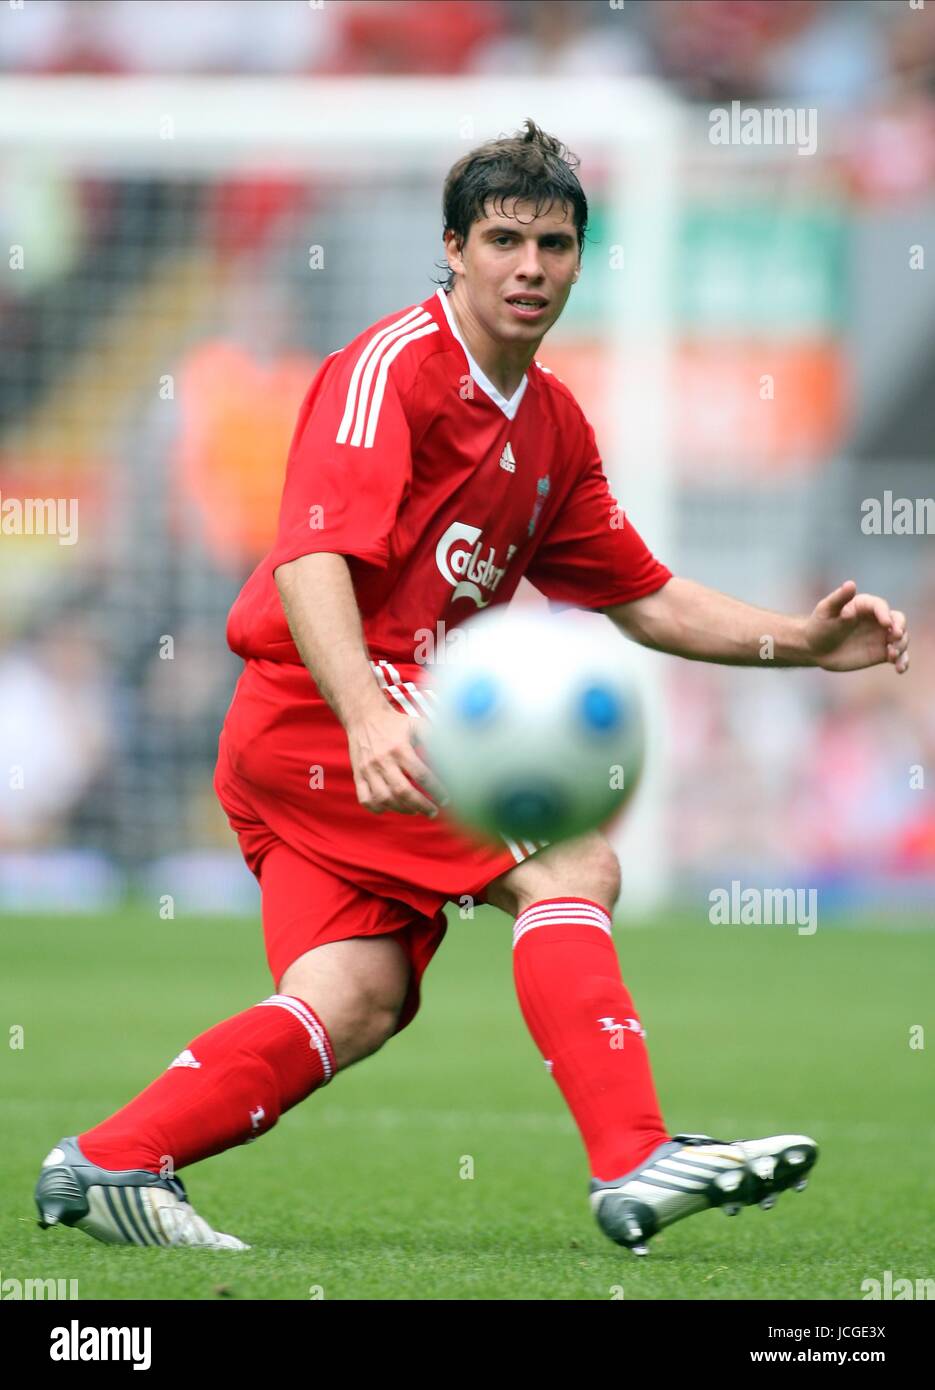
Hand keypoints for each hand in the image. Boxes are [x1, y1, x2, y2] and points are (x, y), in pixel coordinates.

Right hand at [346, 700, 447, 816]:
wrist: (363, 717)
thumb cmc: (395, 723)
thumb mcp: (416, 724)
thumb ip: (434, 738)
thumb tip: (457, 753)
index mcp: (400, 747)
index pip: (421, 775)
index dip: (436, 790)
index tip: (447, 799)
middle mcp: (382, 760)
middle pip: (402, 791)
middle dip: (421, 805)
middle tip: (434, 812)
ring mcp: (368, 770)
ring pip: (384, 799)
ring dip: (403, 809)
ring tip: (416, 810)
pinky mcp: (358, 775)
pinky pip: (366, 800)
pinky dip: (379, 808)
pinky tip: (392, 807)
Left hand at [805, 580, 908, 673]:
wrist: (815, 649)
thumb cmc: (819, 625)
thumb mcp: (826, 610)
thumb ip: (839, 598)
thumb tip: (851, 584)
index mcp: (865, 605)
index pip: (880, 606)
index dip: (884, 614)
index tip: (886, 623)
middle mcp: (877, 619)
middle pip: (898, 620)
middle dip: (900, 627)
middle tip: (895, 637)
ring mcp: (881, 636)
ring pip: (901, 638)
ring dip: (902, 645)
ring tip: (893, 655)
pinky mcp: (882, 653)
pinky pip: (897, 656)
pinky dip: (902, 661)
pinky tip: (900, 668)